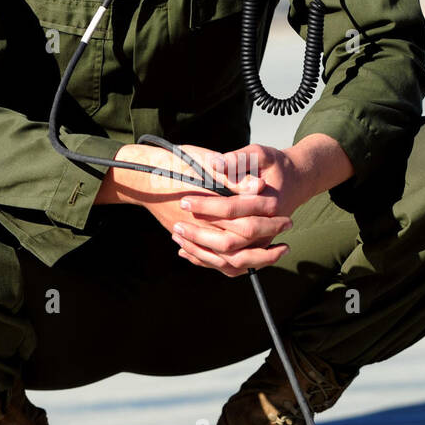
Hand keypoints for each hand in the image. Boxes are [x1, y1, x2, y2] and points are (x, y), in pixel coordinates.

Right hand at [95, 141, 293, 277]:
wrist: (138, 176)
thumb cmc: (169, 163)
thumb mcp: (203, 161)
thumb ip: (232, 173)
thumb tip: (258, 186)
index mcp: (205, 208)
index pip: (243, 220)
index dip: (266, 218)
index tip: (283, 212)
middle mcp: (197, 227)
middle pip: (238, 246)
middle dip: (265, 241)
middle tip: (286, 229)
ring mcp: (190, 236)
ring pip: (224, 260)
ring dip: (252, 259)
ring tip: (274, 252)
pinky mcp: (185, 238)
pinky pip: (209, 260)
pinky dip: (227, 264)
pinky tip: (244, 260)